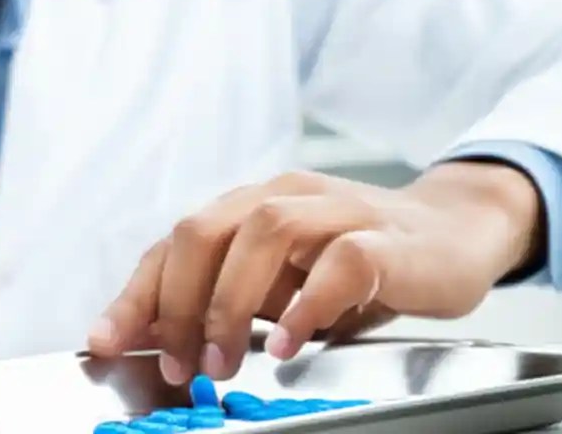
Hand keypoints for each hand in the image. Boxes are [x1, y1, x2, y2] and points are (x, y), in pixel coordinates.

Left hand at [87, 164, 542, 383]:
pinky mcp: (386, 237)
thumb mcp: (280, 282)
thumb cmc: (356, 262)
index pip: (175, 243)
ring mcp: (335, 209)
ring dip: (232, 304)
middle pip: (204, 231)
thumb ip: (227, 298)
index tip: (107, 342)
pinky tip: (292, 343)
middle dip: (178, 303)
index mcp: (247, 205)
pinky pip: (342, 260)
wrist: (454, 232)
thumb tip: (161, 339)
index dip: (137, 294)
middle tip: (180, 365)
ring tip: (224, 362)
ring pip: (263, 233)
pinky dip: (308, 303)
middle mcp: (282, 196)